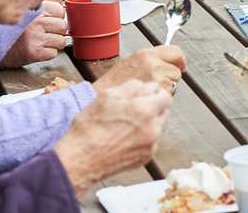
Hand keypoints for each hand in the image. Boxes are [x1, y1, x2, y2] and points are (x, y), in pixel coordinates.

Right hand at [0, 0, 68, 67]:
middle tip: (50, 32)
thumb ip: (44, 4)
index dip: (59, 17)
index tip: (53, 20)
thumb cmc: (12, 29)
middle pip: (63, 26)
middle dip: (59, 31)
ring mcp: (36, 39)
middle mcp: (36, 23)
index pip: (60, 10)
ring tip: (46, 41)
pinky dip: (49, 53)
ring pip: (61, 41)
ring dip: (55, 43)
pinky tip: (41, 49)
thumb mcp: (26, 11)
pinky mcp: (35, 53)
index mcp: (35, 11)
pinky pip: (54, 53)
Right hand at [54, 80, 171, 196]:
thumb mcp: (108, 96)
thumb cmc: (90, 127)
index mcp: (145, 110)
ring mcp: (150, 146)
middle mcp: (153, 129)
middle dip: (153, 108)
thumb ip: (134, 86)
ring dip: (149, 123)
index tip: (145, 95)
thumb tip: (149, 86)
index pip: (166, 96)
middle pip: (165, 112)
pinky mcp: (145, 158)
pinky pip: (151, 143)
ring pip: (158, 128)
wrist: (80, 160)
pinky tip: (124, 138)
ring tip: (126, 125)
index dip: (155, 94)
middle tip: (133, 110)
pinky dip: (143, 139)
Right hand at [92, 45, 186, 94]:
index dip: (180, 60)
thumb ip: (152, 58)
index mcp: (147, 54)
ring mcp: (156, 80)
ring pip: (174, 85)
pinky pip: (168, 96)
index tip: (181, 65)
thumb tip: (171, 60)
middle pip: (176, 71)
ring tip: (149, 89)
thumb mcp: (133, 60)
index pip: (176, 52)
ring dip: (166, 88)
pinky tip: (148, 97)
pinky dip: (161, 98)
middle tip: (156, 81)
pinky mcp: (157, 95)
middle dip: (171, 76)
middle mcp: (154, 65)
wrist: (103, 95)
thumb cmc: (116, 80)